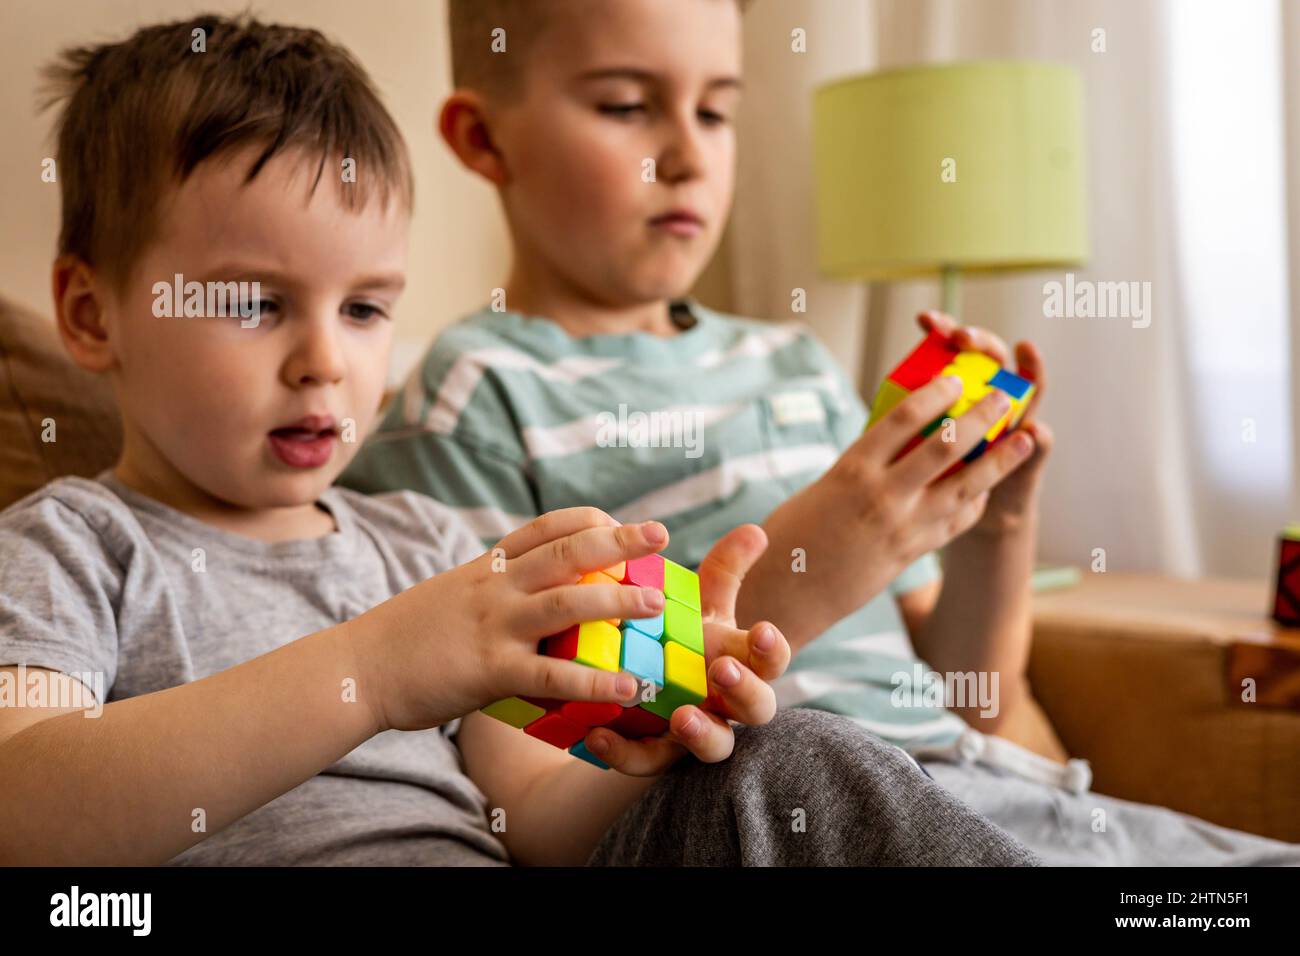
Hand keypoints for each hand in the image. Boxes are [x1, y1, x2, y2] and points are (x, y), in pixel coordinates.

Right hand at [356, 507, 670, 732]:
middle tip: (661, 535)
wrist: (357, 669)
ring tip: (656, 605)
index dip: (588, 519)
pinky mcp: (489, 671)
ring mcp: (493, 626)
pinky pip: (553, 676)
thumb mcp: (452, 595)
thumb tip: (534, 593)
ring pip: (567, 603)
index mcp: (487, 567)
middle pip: (566, 551)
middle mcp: (494, 586)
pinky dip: (595, 681)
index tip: (619, 520)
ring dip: (618, 600)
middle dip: (618, 540)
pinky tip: (628, 688)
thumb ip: (493, 589)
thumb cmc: (407, 638)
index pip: (545, 526)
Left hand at [581, 524, 792, 774]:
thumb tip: (754, 530)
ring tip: (680, 715)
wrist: (644, 679)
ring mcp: (696, 731)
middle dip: (744, 691)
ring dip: (702, 733)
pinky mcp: (657, 753)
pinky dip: (623, 752)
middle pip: (757, 709)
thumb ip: (725, 569)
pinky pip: (646, 761)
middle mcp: (728, 702)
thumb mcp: (701, 602)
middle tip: (720, 671)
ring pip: (715, 746)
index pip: (772, 660)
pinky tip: (597, 733)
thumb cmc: (684, 635)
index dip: (772, 649)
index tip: (762, 629)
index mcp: (743, 662)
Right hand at [736, 311, 1040, 648]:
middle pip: (946, 447)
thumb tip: (902, 441)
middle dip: (981, 419)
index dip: (936, 394)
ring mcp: (903, 527)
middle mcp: (884, 496)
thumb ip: (864, 464)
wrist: (790, 592)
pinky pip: (955, 522)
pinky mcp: (912, 553)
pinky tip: (988, 487)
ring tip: (1026, 439)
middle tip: (1004, 398)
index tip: (957, 378)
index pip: (904, 419)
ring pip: (965, 487)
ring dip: (1000, 461)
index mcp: (852, 469)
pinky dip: (975, 501)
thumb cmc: (795, 532)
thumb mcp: (824, 485)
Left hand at [915, 310, 1052, 535]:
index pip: (953, 348)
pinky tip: (1034, 431)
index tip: (925, 318)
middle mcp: (991, 398)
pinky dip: (1041, 437)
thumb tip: (877, 400)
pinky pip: (1042, 443)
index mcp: (958, 390)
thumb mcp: (905, 446)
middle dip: (980, 340)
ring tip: (1025, 349)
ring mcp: (1016, 423)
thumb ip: (901, 420)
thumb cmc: (920, 477)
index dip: (942, 329)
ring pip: (1030, 386)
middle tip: (962, 335)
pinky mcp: (1029, 456)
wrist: (951, 518)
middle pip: (992, 358)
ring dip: (1030, 366)